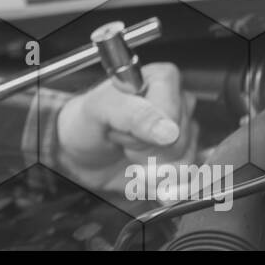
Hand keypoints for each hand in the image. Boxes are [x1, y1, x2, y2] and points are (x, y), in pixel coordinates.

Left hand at [54, 62, 195, 191]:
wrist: (78, 153)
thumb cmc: (86, 122)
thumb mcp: (97, 109)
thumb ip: (130, 112)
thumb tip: (168, 130)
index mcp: (160, 80)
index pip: (172, 114)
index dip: (145, 129)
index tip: (121, 128)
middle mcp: (177, 104)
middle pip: (180, 141)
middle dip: (145, 150)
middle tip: (121, 141)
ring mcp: (182, 133)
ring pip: (185, 163)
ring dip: (150, 169)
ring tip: (129, 154)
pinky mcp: (181, 160)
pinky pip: (186, 180)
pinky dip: (159, 184)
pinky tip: (141, 173)